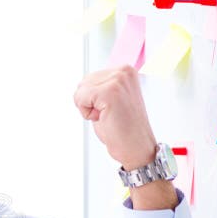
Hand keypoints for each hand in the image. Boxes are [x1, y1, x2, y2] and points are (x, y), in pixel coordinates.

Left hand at [74, 66, 177, 209]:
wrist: (136, 147)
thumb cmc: (123, 127)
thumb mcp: (112, 99)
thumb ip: (100, 87)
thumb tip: (82, 83)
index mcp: (125, 71)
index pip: (89, 78)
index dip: (93, 99)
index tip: (112, 108)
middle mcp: (123, 71)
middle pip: (83, 83)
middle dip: (89, 102)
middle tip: (109, 114)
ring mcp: (118, 80)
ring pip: (80, 90)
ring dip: (89, 108)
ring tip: (108, 116)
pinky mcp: (110, 92)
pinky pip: (80, 98)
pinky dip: (86, 113)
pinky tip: (104, 118)